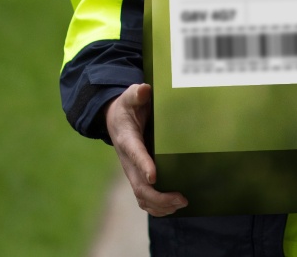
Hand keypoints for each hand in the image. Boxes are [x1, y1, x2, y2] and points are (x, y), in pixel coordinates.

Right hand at [106, 83, 188, 215]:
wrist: (115, 120)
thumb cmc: (127, 108)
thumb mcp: (129, 97)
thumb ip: (136, 94)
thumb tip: (143, 90)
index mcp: (127, 139)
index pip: (134, 154)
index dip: (143, 165)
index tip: (154, 176)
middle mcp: (127, 160)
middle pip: (138, 185)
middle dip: (159, 195)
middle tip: (181, 198)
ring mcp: (132, 172)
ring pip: (141, 197)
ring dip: (160, 205)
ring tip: (181, 203)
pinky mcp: (138, 177)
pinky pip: (145, 199)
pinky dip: (158, 207)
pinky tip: (174, 207)